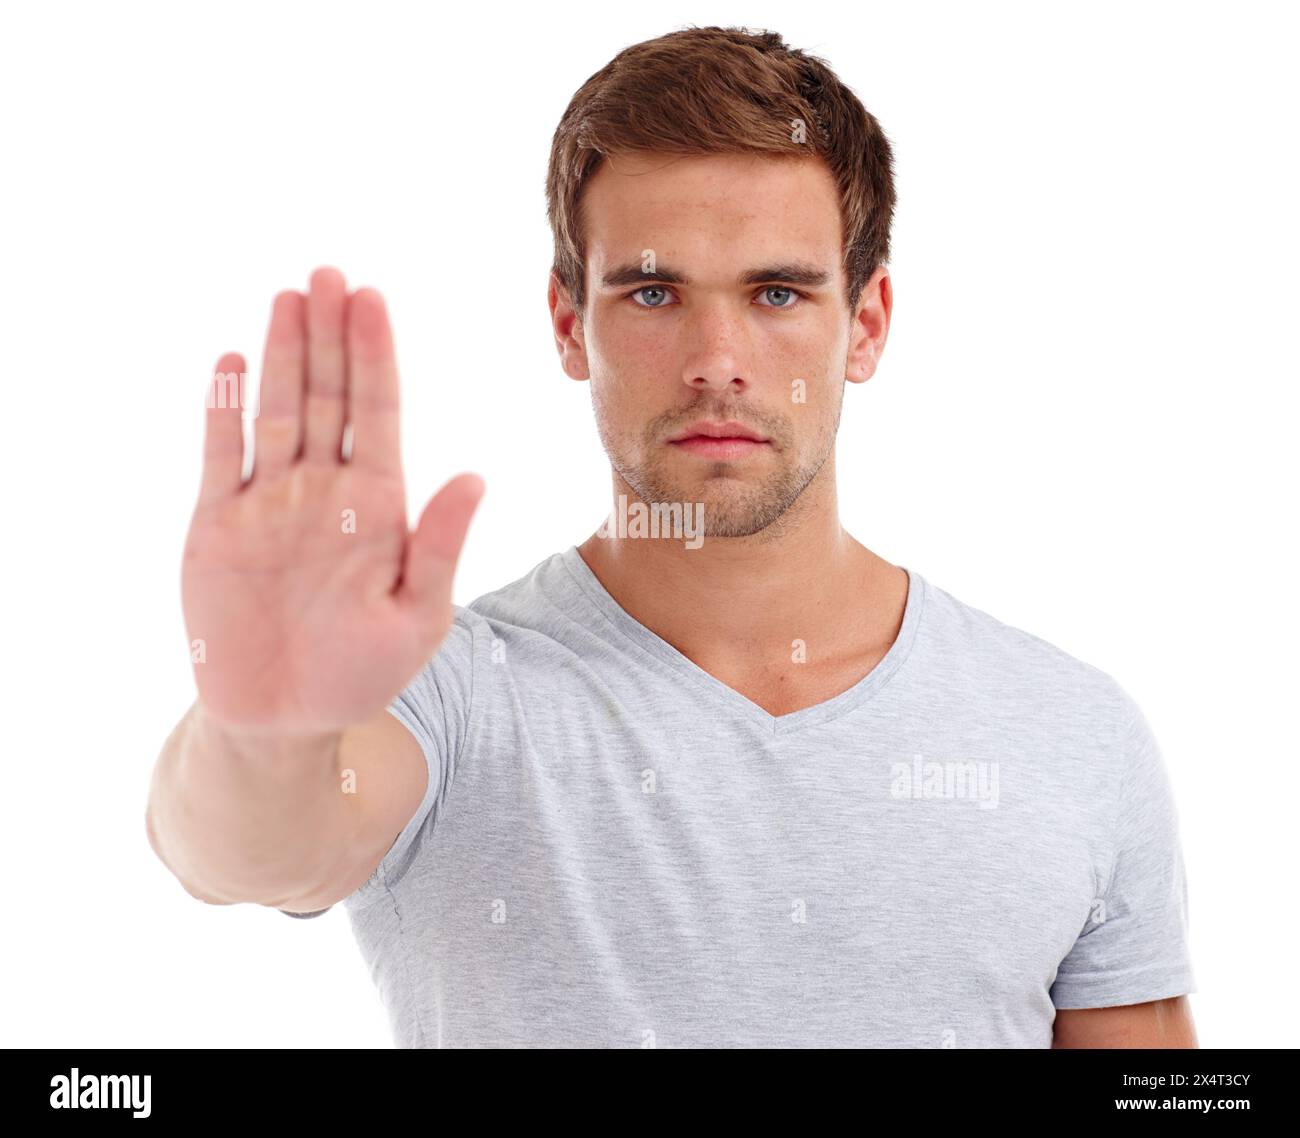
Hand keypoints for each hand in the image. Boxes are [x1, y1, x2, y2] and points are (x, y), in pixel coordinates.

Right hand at [181, 267, 483, 733]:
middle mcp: (324, 491)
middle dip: (330, 335)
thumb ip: (440, 544)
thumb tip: (475, 477)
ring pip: (278, 410)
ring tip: (289, 296)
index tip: (373, 300)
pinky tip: (235, 361)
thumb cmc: (361, 673)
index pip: (378, 413)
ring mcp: (270, 502)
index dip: (374, 356)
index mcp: (377, 506)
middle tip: (330, 274)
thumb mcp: (417, 616)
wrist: (283, 718)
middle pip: (328, 396)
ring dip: (283, 353)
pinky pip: (221, 453)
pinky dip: (226, 409)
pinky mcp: (219, 523)